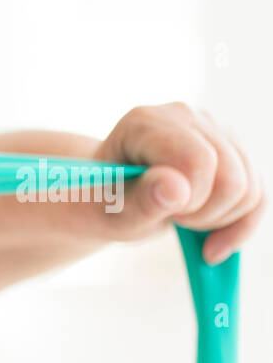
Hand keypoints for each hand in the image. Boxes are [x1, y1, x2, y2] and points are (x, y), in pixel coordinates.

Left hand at [93, 102, 264, 263]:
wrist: (108, 198)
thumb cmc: (104, 204)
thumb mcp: (111, 213)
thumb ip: (140, 201)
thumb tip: (176, 188)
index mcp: (146, 123)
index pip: (199, 161)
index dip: (189, 200)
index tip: (164, 214)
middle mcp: (183, 116)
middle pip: (232, 178)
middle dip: (205, 215)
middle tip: (171, 220)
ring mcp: (212, 129)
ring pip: (251, 188)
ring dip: (220, 220)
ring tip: (182, 221)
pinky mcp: (231, 149)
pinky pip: (258, 195)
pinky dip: (239, 226)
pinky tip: (213, 246)